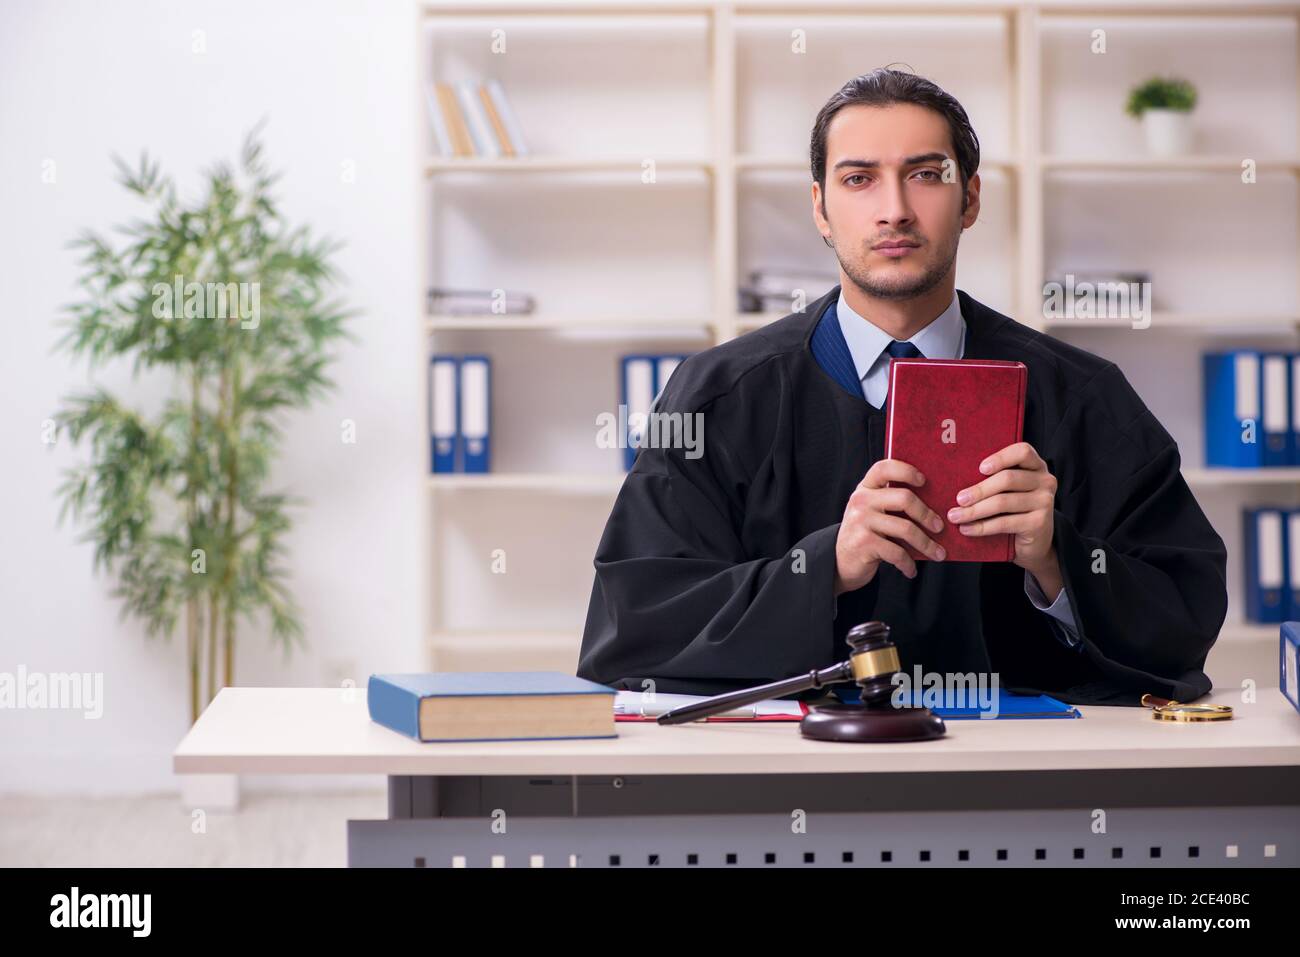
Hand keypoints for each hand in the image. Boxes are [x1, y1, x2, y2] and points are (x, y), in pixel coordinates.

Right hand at [834, 458, 946, 595]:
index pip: (885, 468)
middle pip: (904, 498)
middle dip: (927, 515)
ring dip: (926, 544)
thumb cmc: (866, 534)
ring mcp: (861, 521)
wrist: (839, 561)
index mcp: (866, 488)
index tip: (924, 481)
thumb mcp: (873, 512)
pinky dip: (908, 564)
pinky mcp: (863, 543)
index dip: (906, 471)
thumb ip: (893, 502)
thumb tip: (936, 505)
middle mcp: (861, 500)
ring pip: (906, 528)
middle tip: (940, 527)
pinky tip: (911, 569)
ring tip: (938, 554)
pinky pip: (896, 552)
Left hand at [945, 441, 1061, 593]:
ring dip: (974, 510)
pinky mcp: (1039, 523)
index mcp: (1036, 466)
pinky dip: (982, 527)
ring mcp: (1045, 502)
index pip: (1022, 451)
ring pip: (1003, 502)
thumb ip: (994, 478)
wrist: (1034, 542)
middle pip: (1007, 479)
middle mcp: (1045, 481)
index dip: (1000, 457)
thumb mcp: (1008, 490)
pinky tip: (966, 529)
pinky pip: (1004, 523)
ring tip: (955, 516)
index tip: (980, 468)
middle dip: (978, 490)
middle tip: (958, 499)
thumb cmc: (1013, 510)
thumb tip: (956, 475)